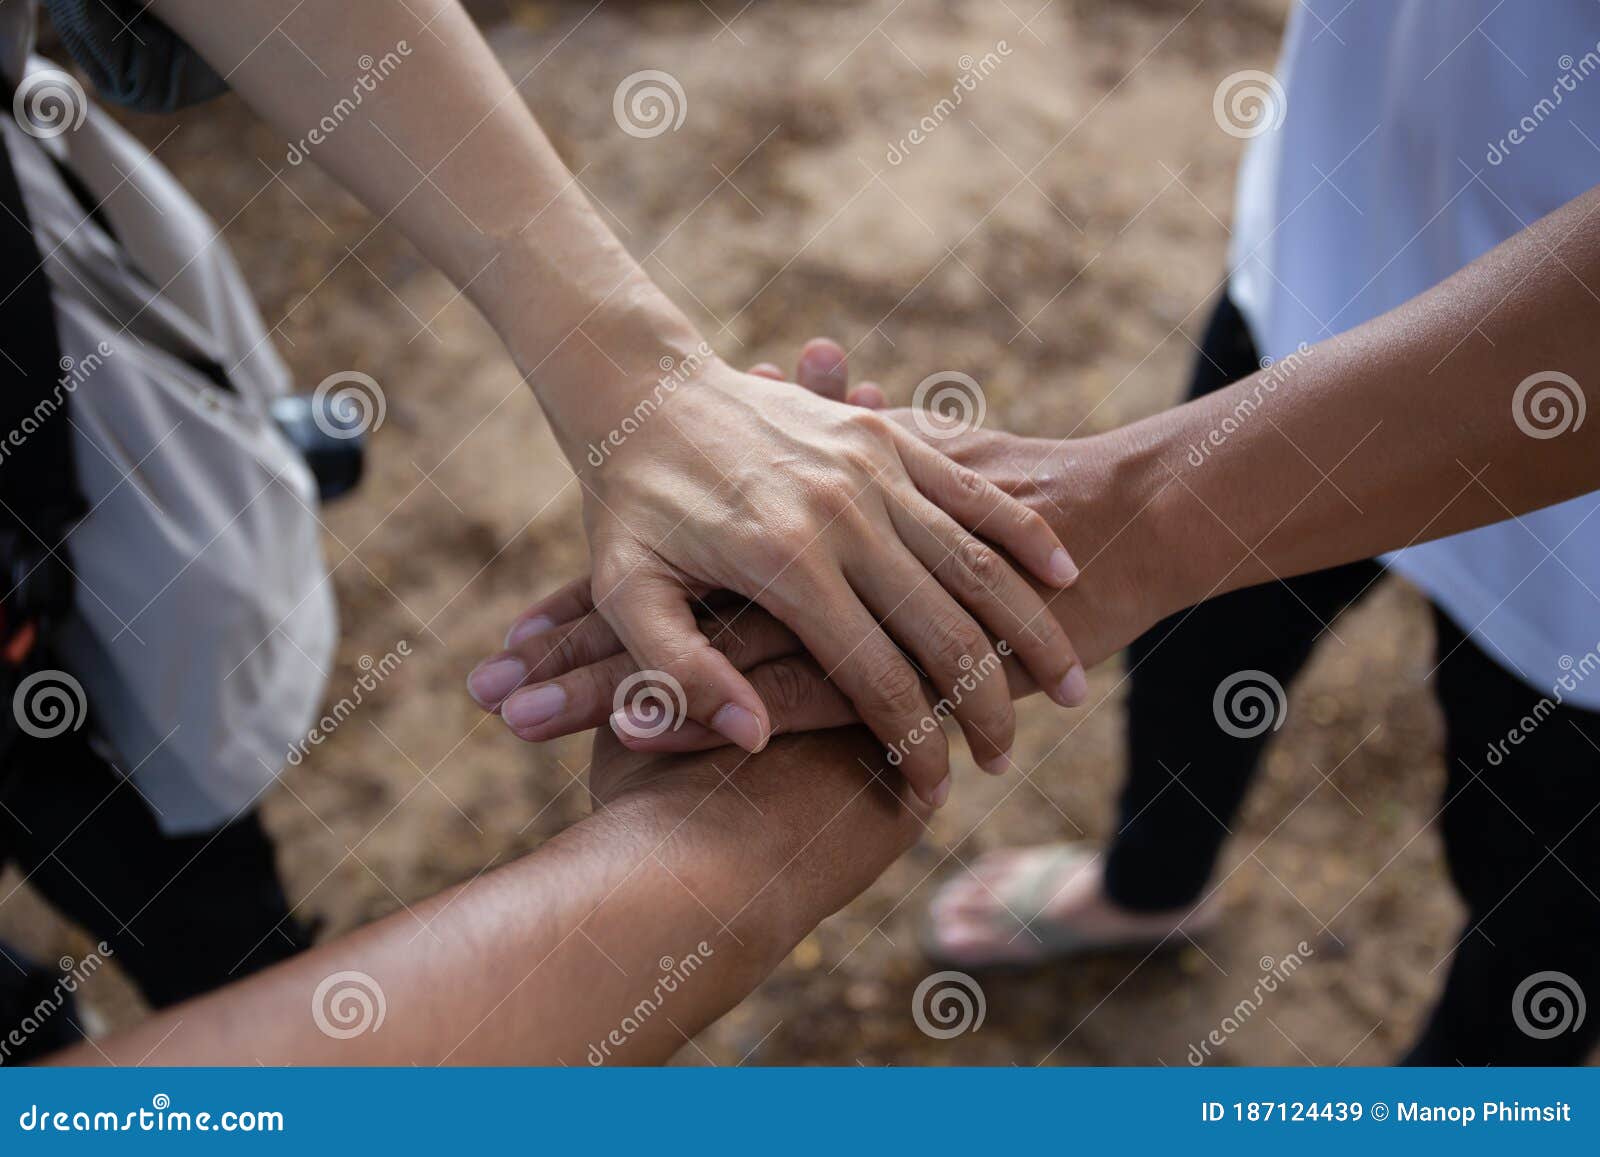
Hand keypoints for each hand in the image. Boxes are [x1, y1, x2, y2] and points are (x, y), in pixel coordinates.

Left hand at [483, 344, 1086, 805]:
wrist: (643, 390)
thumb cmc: (627, 508)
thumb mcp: (628, 594)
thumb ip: (679, 671)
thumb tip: (753, 736)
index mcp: (781, 561)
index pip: (870, 676)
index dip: (908, 744)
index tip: (935, 795)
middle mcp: (840, 514)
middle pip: (942, 627)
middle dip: (985, 703)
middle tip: (1009, 760)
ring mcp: (871, 468)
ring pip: (976, 561)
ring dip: (1030, 625)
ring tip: (1071, 685)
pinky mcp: (889, 437)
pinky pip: (971, 492)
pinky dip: (1023, 536)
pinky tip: (1063, 576)